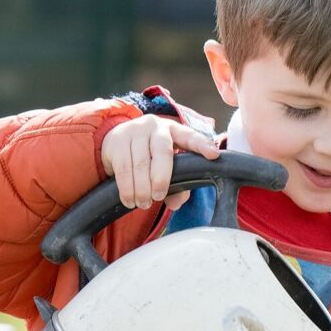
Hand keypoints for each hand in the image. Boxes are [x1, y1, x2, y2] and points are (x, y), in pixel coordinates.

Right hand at [100, 113, 219, 210]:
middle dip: (162, 178)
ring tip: (144, 204)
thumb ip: (176, 182)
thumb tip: (175, 203)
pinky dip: (127, 188)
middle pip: (163, 152)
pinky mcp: (117, 140)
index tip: (214, 155)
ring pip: (140, 163)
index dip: (203, 145)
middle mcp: (156, 126)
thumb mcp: (165, 164)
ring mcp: (135, 131)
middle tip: (158, 197)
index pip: (191, 137)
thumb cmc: (149, 155)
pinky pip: (123, 168)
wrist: (115, 139)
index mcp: (174, 130)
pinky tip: (130, 200)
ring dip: (142, 188)